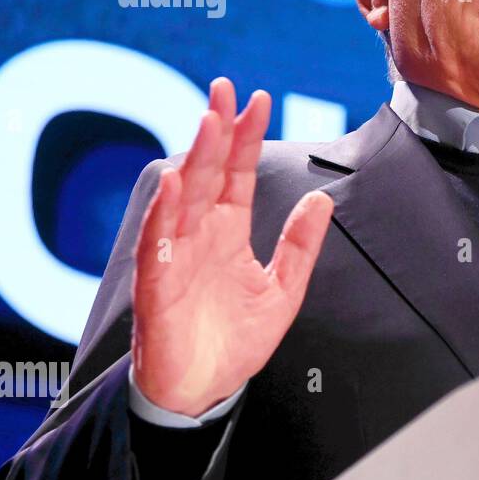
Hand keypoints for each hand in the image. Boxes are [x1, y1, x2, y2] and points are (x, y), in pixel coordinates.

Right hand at [131, 78, 334, 416]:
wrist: (203, 390)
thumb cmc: (235, 341)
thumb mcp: (283, 289)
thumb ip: (301, 245)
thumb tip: (321, 199)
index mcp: (228, 232)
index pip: (237, 174)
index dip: (245, 137)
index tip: (257, 100)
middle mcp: (199, 235)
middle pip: (207, 172)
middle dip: (216, 130)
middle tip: (224, 89)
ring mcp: (175, 255)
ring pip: (182, 197)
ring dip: (193, 159)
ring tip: (207, 123)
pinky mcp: (157, 284)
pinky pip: (157, 242)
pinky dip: (165, 212)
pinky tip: (175, 182)